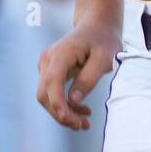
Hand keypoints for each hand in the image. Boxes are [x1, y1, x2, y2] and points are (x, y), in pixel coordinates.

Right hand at [36, 14, 119, 130]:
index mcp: (61, 53)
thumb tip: (73, 100)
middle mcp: (49, 59)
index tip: (72, 121)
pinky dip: (64, 104)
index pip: (52, 83)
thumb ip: (90, 77)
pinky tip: (81, 110)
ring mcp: (47, 65)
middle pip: (45, 94)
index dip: (58, 105)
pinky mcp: (51, 71)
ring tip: (85, 122)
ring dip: (63, 112)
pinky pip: (52, 92)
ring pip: (47, 96)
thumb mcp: (105, 57)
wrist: (97, 25)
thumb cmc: (104, 40)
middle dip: (61, 114)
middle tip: (83, 126)